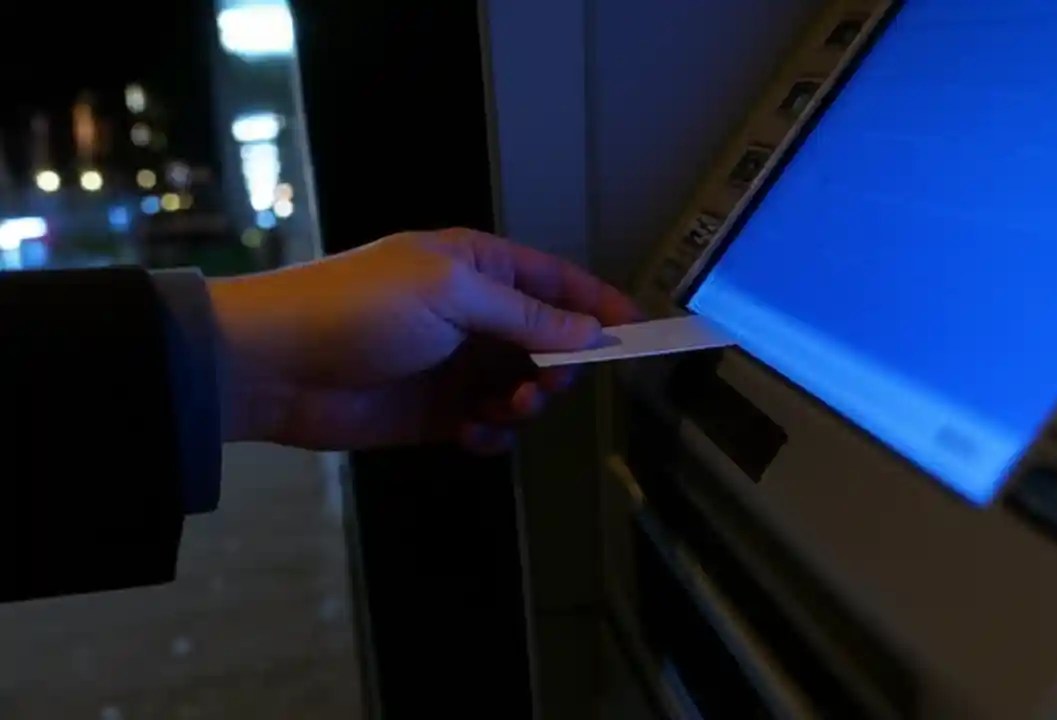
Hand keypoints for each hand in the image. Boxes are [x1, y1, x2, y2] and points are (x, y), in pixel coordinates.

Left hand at [207, 229, 639, 451]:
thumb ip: (526, 317)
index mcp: (478, 267)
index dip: (599, 306)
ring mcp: (456, 365)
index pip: (556, 283)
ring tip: (503, 410)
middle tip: (546, 385)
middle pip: (548, 342)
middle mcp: (474, 314)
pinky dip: (492, 432)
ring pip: (524, 388)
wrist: (274, 365)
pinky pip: (490, 425)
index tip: (641, 333)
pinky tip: (472, 433)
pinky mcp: (437, 413)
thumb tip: (590, 332)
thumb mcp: (452, 295)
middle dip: (559, 366)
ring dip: (526, 403)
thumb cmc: (360, 309)